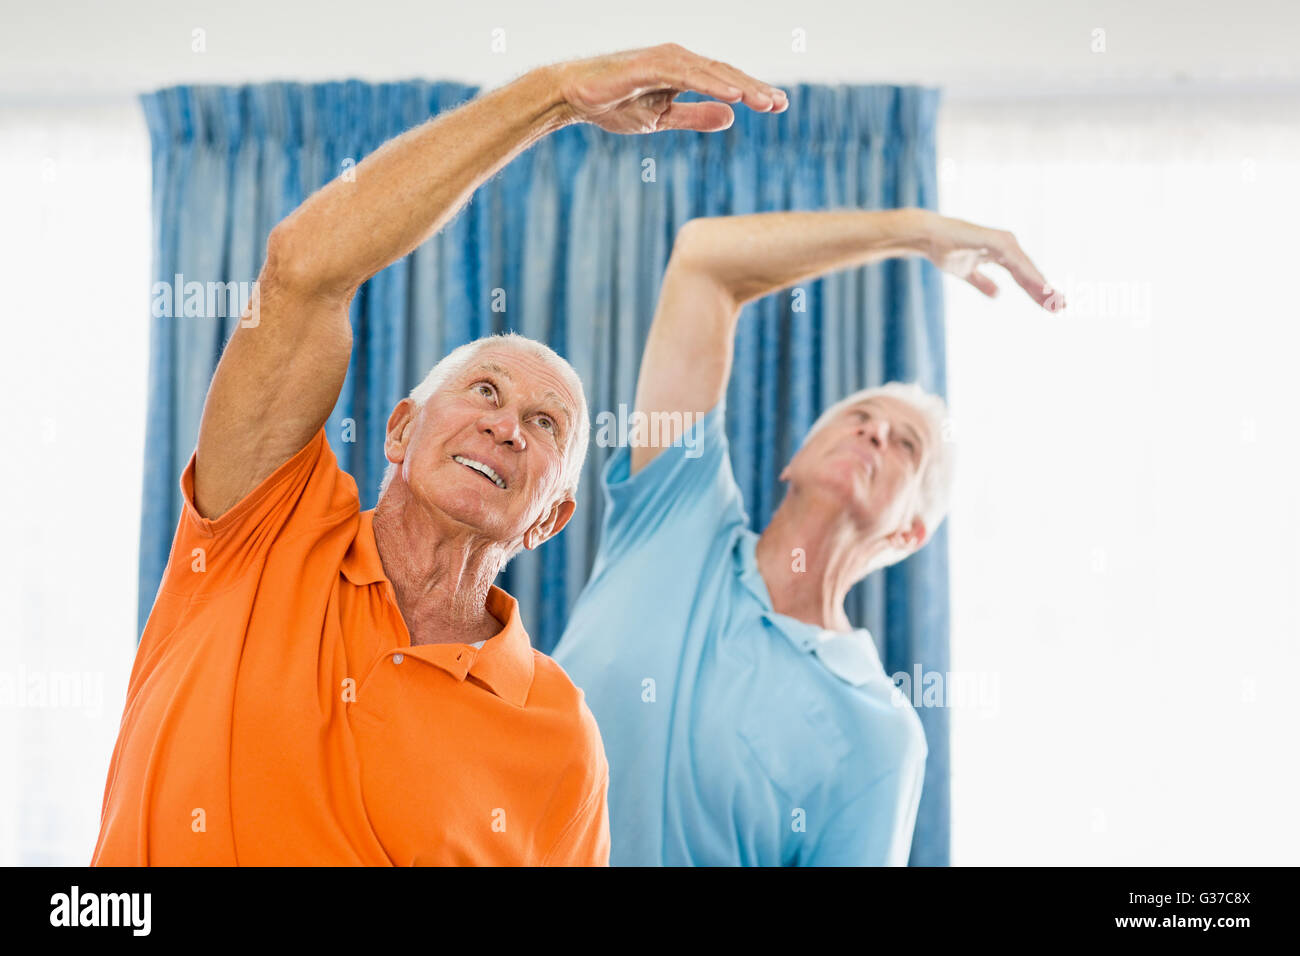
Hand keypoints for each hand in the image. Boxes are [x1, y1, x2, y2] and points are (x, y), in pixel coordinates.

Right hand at [552, 43, 787, 133]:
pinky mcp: (650, 65)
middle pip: (725, 74)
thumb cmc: (615, 104)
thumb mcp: (662, 119)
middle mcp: (679, 60)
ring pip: (711, 72)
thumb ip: (695, 117)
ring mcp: (665, 60)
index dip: (752, 93)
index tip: (779, 106)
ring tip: (764, 102)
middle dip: (754, 89)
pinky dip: (711, 84)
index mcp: (684, 73)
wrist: (574, 97)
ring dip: (739, 87)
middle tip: (781, 105)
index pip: (725, 81)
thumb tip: (730, 118)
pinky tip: (732, 97)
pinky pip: (687, 76)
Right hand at [919, 211, 1064, 311]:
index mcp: (1002, 253)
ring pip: (1027, 268)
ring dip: (1041, 285)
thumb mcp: (967, 273)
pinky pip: (1015, 261)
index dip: (1037, 292)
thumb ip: (983, 282)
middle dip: (1045, 291)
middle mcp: (1007, 246)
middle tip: (1062, 307)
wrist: (928, 237)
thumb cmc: (945, 250)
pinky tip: (1039, 286)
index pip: (1024, 276)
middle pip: (1030, 272)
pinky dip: (1028, 274)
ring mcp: (1002, 242)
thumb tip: (998, 295)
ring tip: (1054, 301)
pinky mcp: (995, 240)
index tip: (1051, 306)